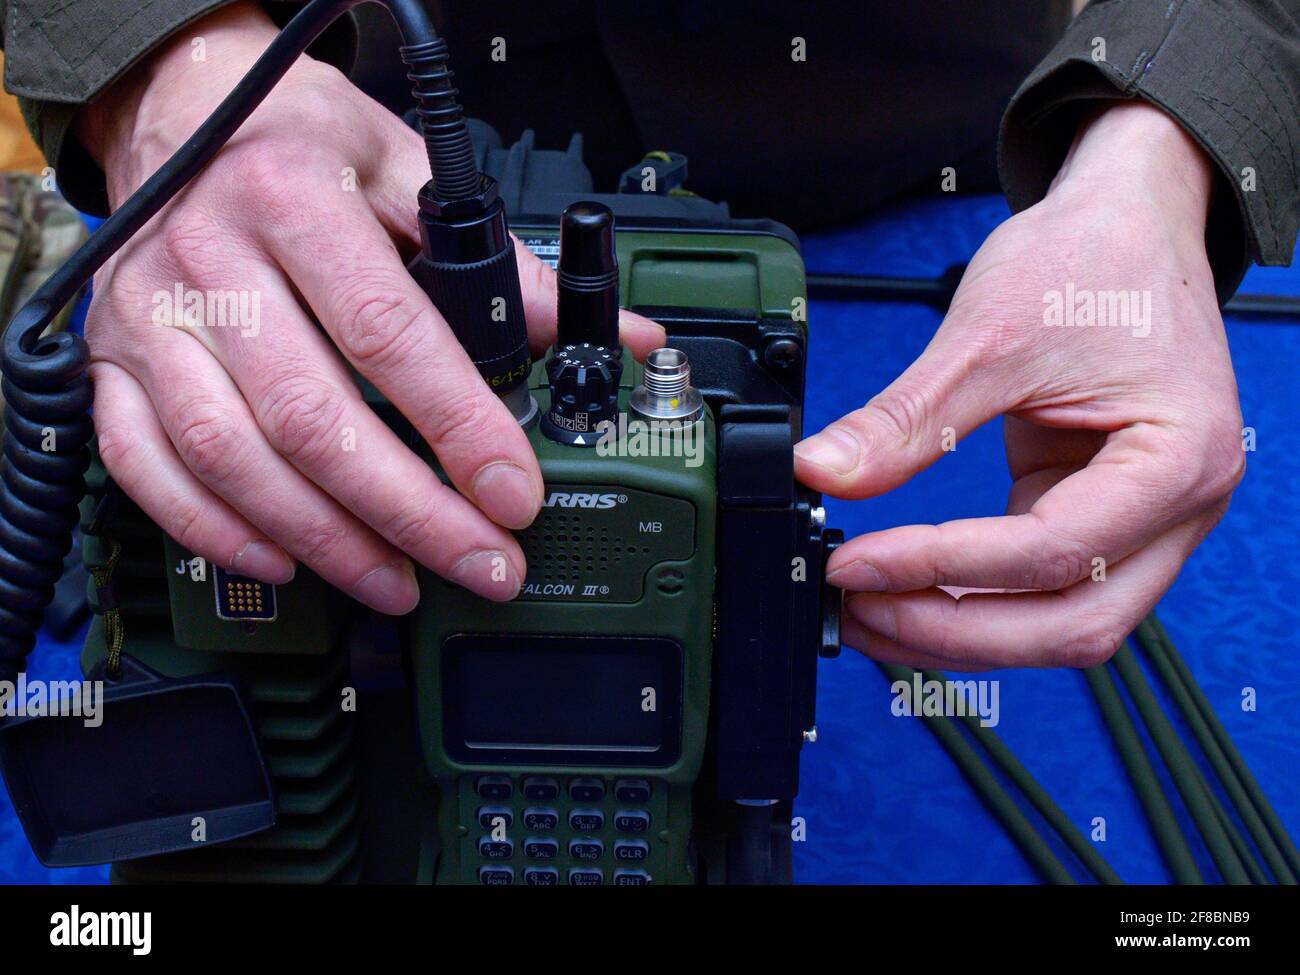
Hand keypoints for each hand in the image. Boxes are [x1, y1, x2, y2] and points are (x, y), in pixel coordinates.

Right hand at [76, 2, 664, 612]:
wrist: (178, 105)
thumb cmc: (301, 140)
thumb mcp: (409, 169)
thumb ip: (505, 264)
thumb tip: (618, 337)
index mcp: (293, 198)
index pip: (388, 333)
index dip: (457, 425)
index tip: (513, 493)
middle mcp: (209, 261)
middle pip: (312, 418)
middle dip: (410, 512)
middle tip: (480, 562)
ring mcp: (150, 318)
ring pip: (231, 458)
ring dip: (326, 539)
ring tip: (402, 580)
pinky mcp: (112, 361)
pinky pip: (144, 467)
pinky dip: (215, 530)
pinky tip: (287, 562)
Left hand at [796, 102, 1243, 668]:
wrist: (1128, 223)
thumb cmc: (1093, 259)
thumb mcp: (988, 334)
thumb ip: (905, 420)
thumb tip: (823, 474)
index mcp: (1179, 460)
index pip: (1054, 552)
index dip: (944, 569)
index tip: (856, 562)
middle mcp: (1179, 507)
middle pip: (1073, 622)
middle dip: (956, 631)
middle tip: (860, 611)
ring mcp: (1145, 519)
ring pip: (1062, 621)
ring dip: (964, 630)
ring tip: (870, 611)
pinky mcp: (1102, 514)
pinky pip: (1043, 584)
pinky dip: (976, 596)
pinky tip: (910, 589)